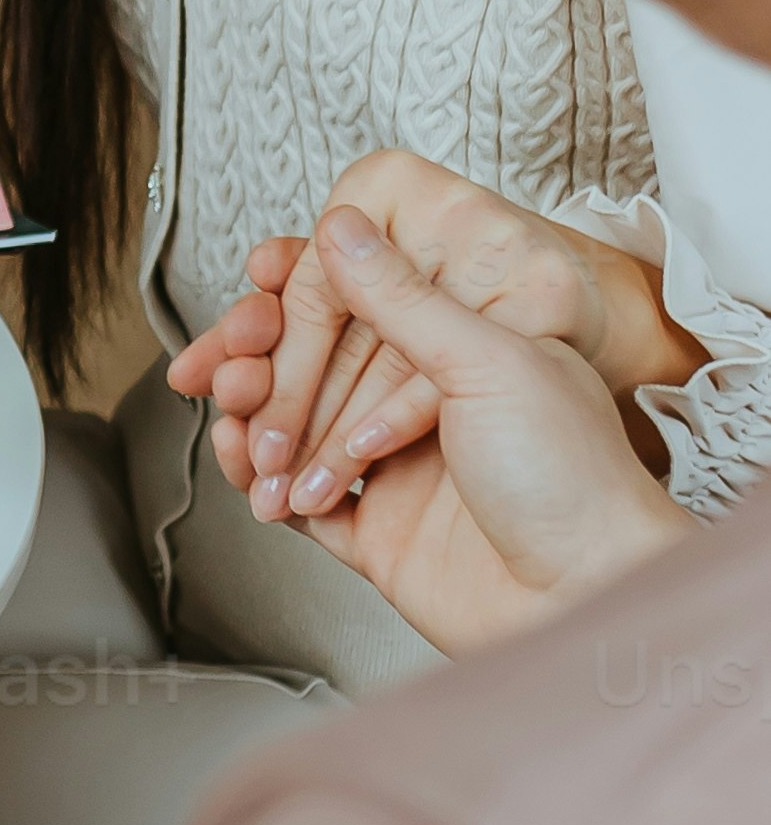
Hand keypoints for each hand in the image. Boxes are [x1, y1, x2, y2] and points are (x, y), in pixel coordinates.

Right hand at [268, 206, 693, 655]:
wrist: (592, 597)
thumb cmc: (575, 479)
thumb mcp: (488, 363)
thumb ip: (405, 299)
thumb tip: (344, 227)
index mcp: (462, 356)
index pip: (362, 311)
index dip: (297, 299)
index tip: (255, 286)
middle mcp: (430, 413)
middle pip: (320, 373)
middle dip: (263, 365)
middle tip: (231, 365)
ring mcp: (403, 476)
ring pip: (302, 438)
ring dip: (257, 422)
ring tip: (231, 414)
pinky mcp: (383, 538)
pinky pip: (306, 507)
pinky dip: (268, 487)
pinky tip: (245, 468)